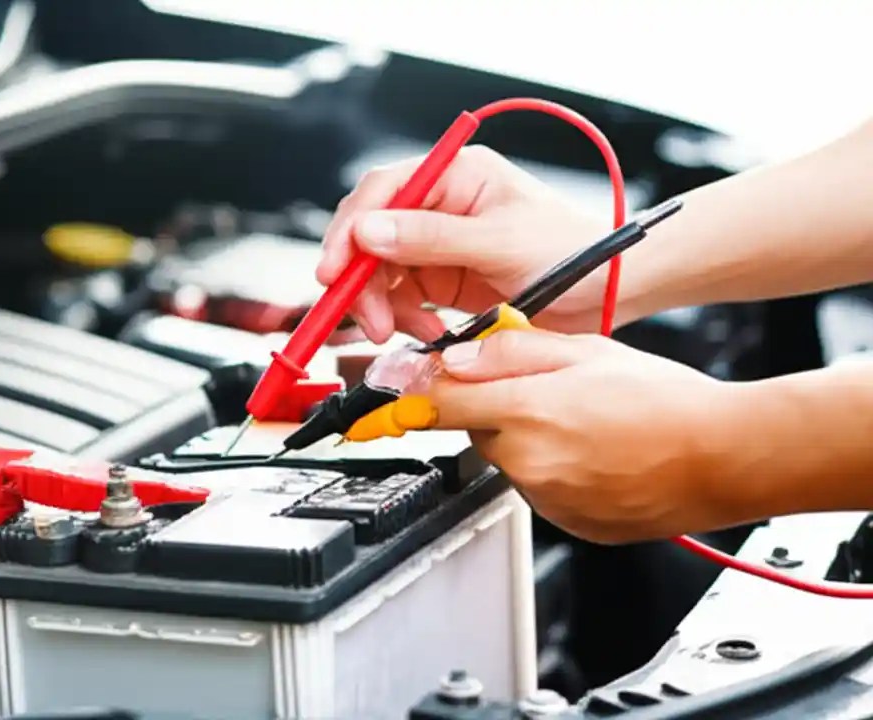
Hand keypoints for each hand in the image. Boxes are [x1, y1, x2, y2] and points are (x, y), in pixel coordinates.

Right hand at [318, 146, 607, 343]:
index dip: (350, 229)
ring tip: (404, 331)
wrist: (612, 290)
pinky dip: (404, 319)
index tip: (335, 269)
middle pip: (371, 235)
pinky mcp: (442, 280)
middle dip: (362, 278)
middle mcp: (440, 205)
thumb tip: (369, 232)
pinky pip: (402, 298)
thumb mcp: (499, 242)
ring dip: (381, 305)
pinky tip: (425, 331)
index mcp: (456, 175)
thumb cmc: (574, 250)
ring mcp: (439, 244)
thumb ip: (430, 238)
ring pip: (380, 271)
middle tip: (366, 317)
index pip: (382, 191)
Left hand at [428, 331, 740, 543]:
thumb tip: (457, 355)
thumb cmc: (668, 401)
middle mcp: (530, 461)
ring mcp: (547, 498)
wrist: (726, 457)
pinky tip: (595, 454)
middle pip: (476, 431)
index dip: (414, 393)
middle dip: (494, 409)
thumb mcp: (585, 350)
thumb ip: (511, 351)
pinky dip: (552, 472)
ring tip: (584, 425)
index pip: (439, 404)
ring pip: (508, 461)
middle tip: (545, 392)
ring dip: (526, 442)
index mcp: (528, 411)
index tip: (394, 391)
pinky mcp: (567, 523)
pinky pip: (538, 491)